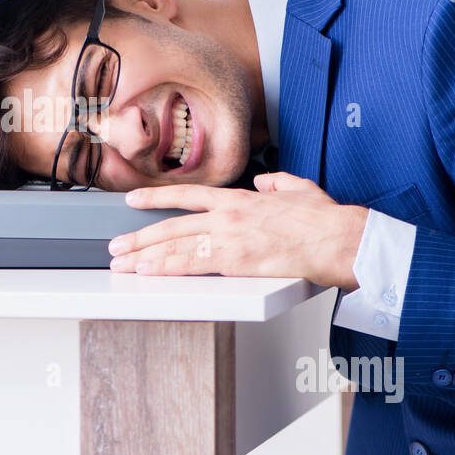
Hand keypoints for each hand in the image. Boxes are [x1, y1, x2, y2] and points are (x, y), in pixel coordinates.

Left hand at [106, 172, 368, 289]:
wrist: (337, 238)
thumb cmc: (324, 221)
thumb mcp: (298, 188)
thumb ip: (276, 183)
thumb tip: (265, 182)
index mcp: (240, 199)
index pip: (188, 195)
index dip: (156, 198)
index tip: (134, 201)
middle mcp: (228, 216)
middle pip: (172, 225)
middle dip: (139, 236)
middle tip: (116, 245)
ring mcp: (229, 238)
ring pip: (175, 246)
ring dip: (144, 255)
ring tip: (121, 263)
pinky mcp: (235, 261)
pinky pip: (191, 265)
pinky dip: (166, 268)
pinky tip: (148, 271)